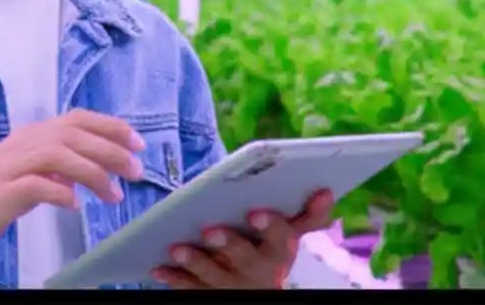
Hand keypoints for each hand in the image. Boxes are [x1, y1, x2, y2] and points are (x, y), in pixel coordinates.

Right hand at [0, 108, 145, 276]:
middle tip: (136, 171)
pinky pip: (35, 185)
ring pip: (58, 154)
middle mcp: (21, 144)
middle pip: (72, 134)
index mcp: (30, 136)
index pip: (76, 119)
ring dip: (92, 172)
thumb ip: (56, 166)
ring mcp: (9, 167)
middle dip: (110, 150)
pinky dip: (59, 192)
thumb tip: (90, 167)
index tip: (137, 143)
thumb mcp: (29, 174)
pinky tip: (75, 205)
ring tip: (114, 195)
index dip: (110, 127)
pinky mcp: (1, 192)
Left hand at [151, 189, 334, 288]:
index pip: (284, 239)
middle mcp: (260, 272)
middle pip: (246, 259)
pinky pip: (190, 288)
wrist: (256, 290)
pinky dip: (175, 278)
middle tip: (210, 230)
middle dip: (229, 245)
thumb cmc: (268, 250)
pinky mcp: (210, 293)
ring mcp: (233, 285)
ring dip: (196, 261)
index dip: (272, 227)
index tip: (256, 212)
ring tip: (177, 248)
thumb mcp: (288, 235)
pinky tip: (159, 267)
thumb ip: (306, 214)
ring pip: (214, 275)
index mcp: (280, 251)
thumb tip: (325, 191)